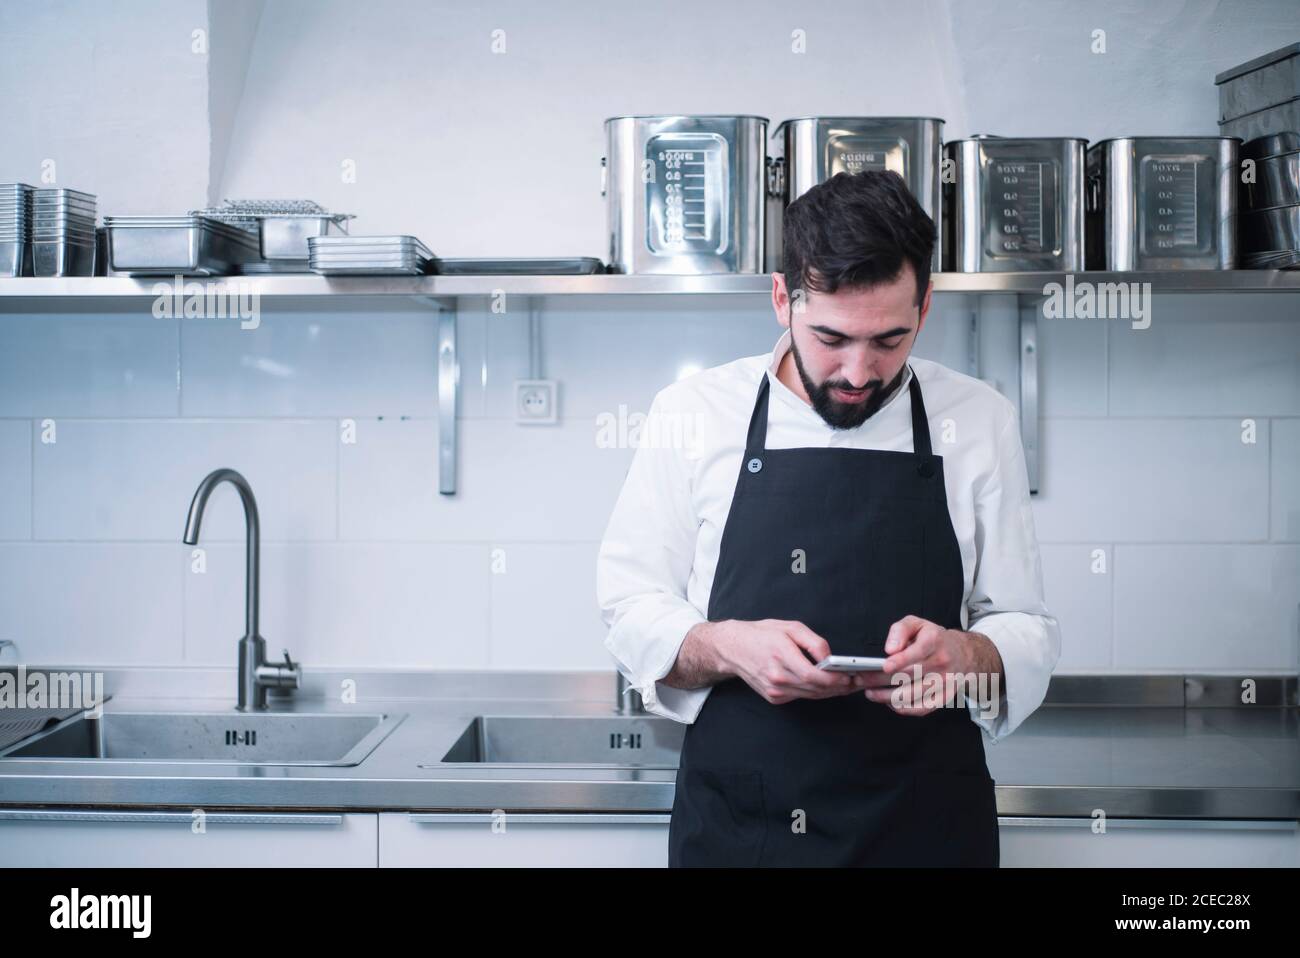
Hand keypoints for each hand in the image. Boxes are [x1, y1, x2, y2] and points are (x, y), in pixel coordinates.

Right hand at [711, 619, 873, 704]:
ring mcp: (775, 691)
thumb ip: (814, 642)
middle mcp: (778, 678)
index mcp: (782, 657)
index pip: (816, 676)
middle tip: (858, 681)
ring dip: (831, 692)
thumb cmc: (761, 634)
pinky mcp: (774, 697)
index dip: (837, 679)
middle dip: (840, 687)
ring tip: (848, 684)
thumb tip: (831, 657)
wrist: (732, 648)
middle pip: (817, 689)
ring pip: (811, 695)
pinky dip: (816, 692)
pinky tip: (827, 686)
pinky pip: (801, 696)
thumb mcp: (790, 627)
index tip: (852, 676)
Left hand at [861, 615, 998, 716]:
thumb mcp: (917, 624)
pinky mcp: (944, 698)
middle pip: (909, 676)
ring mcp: (944, 682)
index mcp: (934, 641)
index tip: (884, 665)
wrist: (963, 654)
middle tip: (860, 679)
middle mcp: (941, 662)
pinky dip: (903, 708)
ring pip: (913, 695)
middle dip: (880, 679)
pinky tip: (889, 702)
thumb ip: (900, 630)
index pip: (918, 652)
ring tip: (870, 693)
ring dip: (887, 697)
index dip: (901, 660)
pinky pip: (922, 708)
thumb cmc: (933, 638)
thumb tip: (889, 648)